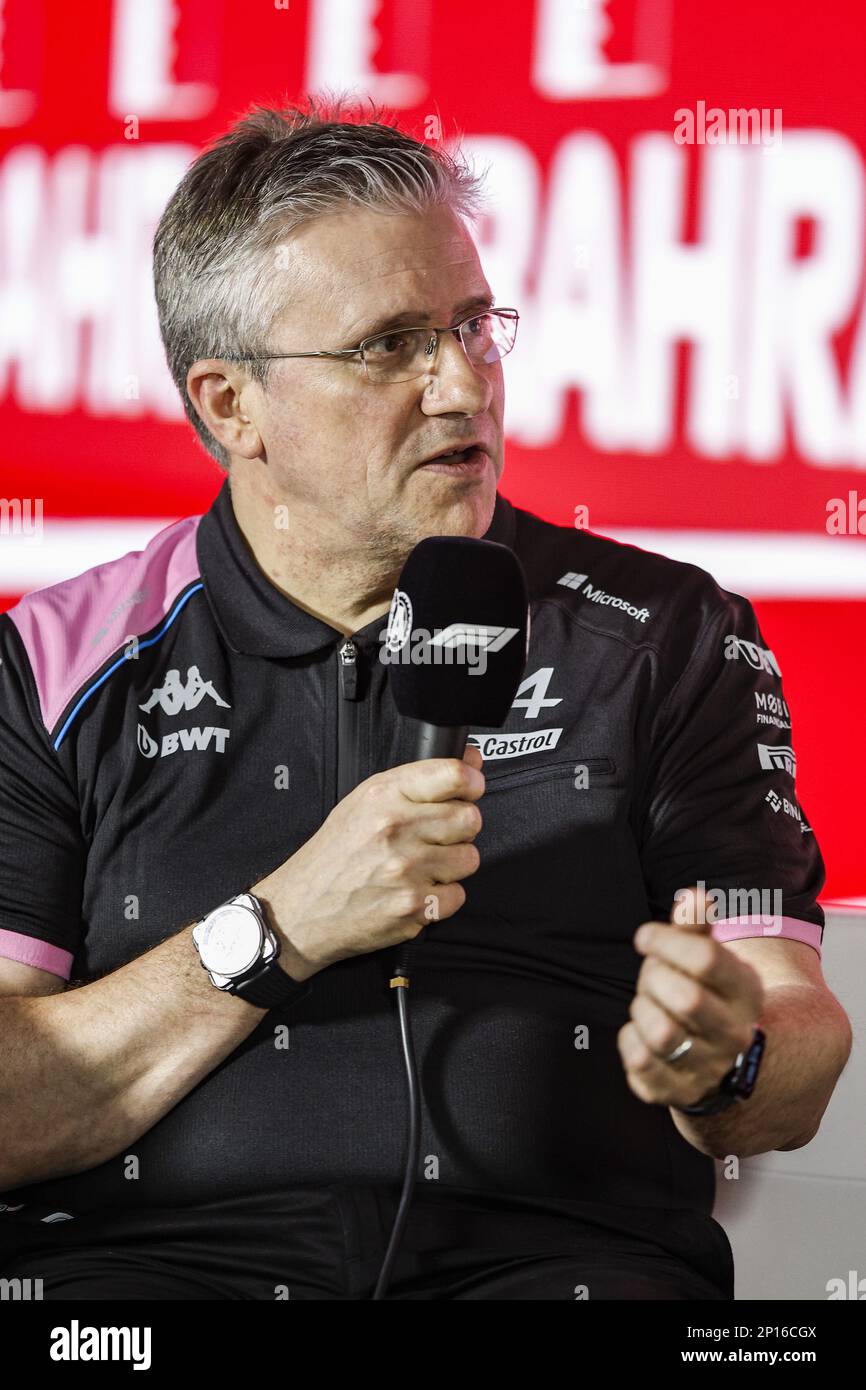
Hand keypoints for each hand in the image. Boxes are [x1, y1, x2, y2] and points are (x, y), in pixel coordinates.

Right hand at [251, 746, 484, 980]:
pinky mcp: (413, 905)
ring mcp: (406, 869)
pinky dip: (441, 898)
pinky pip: (457, 895)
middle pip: (469, 818)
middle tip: (436, 837)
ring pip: (469, 858)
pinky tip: (415, 891)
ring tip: (421, 867)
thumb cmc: (334, 855)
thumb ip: (419, 782)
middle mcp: (396, 829)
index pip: (453, 775)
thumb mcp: (365, 802)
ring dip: (452, 865)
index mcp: (384, 796)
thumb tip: (472, 762)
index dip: (470, 782)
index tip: (471, 788)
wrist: (302, 909)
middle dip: (459, 829)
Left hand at [617, 885, 763, 1108]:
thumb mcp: (705, 956)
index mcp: (746, 992)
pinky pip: (640, 1063)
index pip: (707, 958)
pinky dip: (630, 1039)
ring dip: (642, 1009)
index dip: (665, 940)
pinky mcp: (677, 1092)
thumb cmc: (701, 992)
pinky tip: (640, 1032)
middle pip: (686, 998)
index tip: (645, 937)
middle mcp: (735, 1035)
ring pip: (661, 1033)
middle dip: (654, 978)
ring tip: (648, 1004)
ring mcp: (709, 1068)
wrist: (717, 1060)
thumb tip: (693, 898)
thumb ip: (696, 926)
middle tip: (649, 974)